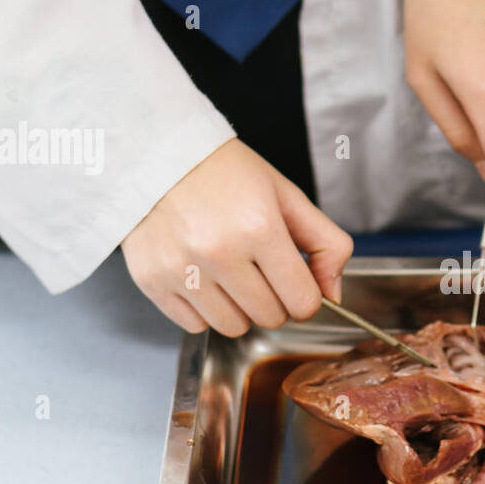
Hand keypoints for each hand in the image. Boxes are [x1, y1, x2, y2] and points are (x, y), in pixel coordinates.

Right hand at [121, 138, 352, 335]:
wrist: (155, 155)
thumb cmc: (225, 173)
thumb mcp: (286, 195)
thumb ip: (325, 243)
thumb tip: (333, 294)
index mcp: (259, 227)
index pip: (302, 301)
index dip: (306, 296)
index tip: (295, 282)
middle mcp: (219, 252)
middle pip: (270, 318)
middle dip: (274, 300)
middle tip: (260, 271)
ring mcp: (182, 269)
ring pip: (233, 328)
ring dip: (239, 309)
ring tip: (230, 273)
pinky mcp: (152, 280)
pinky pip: (195, 326)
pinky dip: (204, 310)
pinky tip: (202, 277)